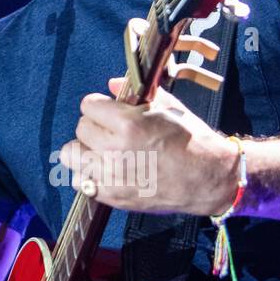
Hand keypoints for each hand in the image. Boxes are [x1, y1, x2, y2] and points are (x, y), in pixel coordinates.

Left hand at [58, 76, 240, 215]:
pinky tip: (104, 170)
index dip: (100, 105)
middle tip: (109, 130)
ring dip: (84, 150)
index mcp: (128, 124)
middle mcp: (115, 150)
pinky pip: (80, 182)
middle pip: (80, 129)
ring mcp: (111, 176)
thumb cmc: (191, 140)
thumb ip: (134, 94)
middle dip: (94, 126)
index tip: (108, 110)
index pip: (89, 105)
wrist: (208, 179)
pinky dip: (88, 175)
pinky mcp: (112, 196)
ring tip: (100, 150)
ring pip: (71, 156)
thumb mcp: (167, 108)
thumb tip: (111, 84)